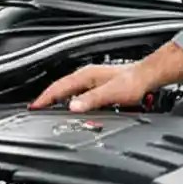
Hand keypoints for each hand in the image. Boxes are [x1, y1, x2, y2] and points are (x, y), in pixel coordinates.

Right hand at [29, 63, 150, 111]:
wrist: (148, 76)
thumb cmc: (133, 82)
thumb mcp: (111, 93)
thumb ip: (91, 100)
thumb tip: (73, 107)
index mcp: (86, 76)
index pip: (59, 87)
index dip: (45, 98)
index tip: (33, 107)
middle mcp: (87, 75)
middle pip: (60, 87)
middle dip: (47, 97)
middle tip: (36, 108)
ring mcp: (93, 79)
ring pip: (68, 89)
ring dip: (57, 98)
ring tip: (48, 108)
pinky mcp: (99, 84)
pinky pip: (77, 91)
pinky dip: (68, 98)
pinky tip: (71, 105)